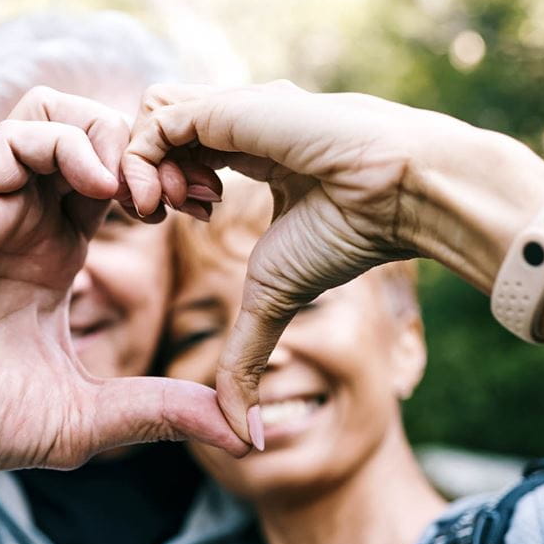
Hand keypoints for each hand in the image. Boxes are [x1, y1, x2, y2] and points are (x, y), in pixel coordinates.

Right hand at [0, 87, 242, 543]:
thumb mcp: (87, 416)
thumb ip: (162, 411)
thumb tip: (244, 434)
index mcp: (57, 256)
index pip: (127, 184)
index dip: (174, 183)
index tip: (210, 213)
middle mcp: (31, 219)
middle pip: (105, 139)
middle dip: (160, 153)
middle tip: (195, 197)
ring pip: (66, 118)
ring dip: (119, 139)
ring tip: (144, 197)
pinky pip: (26, 129)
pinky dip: (73, 141)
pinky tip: (101, 188)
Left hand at [122, 81, 543, 444]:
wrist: (401, 194)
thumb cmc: (348, 239)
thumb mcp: (272, 301)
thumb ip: (245, 356)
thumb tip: (243, 437)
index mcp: (252, 153)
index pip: (177, 152)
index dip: (161, 185)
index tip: (182, 220)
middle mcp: (238, 124)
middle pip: (155, 133)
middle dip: (144, 175)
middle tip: (167, 214)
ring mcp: (233, 110)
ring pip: (148, 119)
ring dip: (142, 168)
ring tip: (171, 209)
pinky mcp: (231, 106)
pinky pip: (157, 119)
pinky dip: (144, 160)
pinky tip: (171, 202)